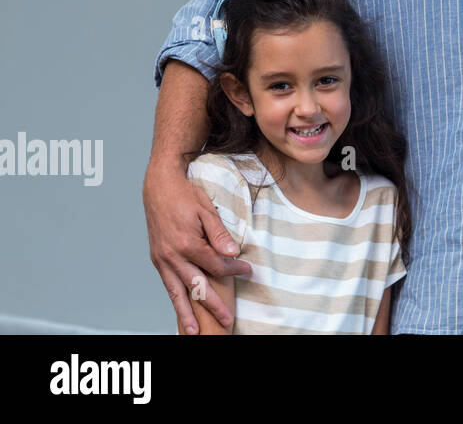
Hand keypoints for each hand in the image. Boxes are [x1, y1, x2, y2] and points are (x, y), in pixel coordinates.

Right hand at [144, 162, 252, 333]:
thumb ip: (219, 234)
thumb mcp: (207, 210)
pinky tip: (182, 309)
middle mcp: (171, 256)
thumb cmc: (185, 196)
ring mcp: (162, 259)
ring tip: (194, 331)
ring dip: (186, 313)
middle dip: (212, 305)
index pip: (215, 265)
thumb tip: (232, 253)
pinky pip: (167, 284)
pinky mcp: (157, 260)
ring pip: (176, 292)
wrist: (159, 187)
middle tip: (227, 321)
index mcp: (186, 243)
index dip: (234, 269)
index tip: (248, 271)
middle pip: (196, 286)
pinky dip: (175, 298)